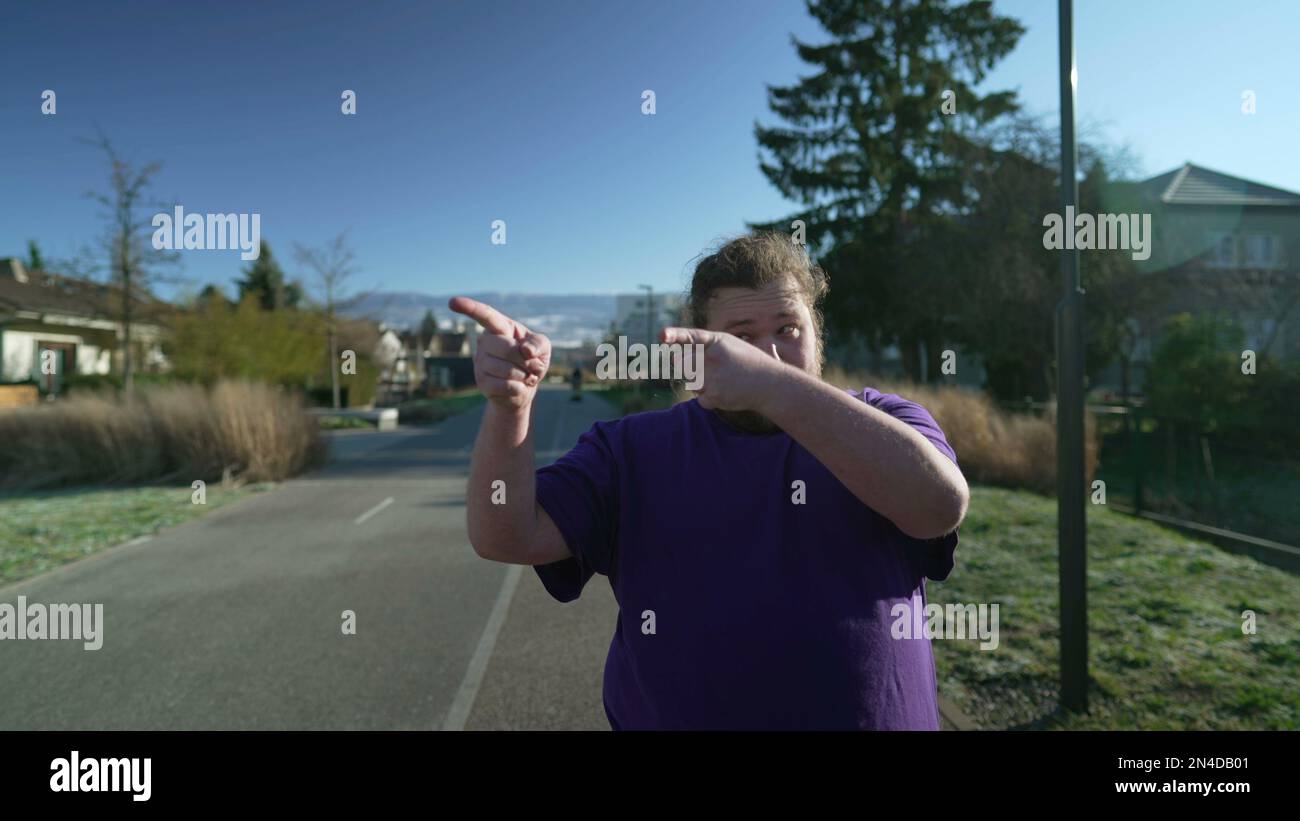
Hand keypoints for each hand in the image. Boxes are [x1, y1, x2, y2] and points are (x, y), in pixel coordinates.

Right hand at [449, 296, 550, 411]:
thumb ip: (538, 343)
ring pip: (506, 369)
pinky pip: (504, 385)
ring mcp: (480, 362)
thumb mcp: (543, 347)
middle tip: (532, 366)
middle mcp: (486, 342)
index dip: (470, 308)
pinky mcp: (481, 382)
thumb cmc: (532, 361)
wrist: (523, 388)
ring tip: (524, 375)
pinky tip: (517, 386)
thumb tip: (524, 350)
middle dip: (525, 359)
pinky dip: (518, 388)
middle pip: (505, 348)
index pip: (486, 315)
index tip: (453, 302)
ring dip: (524, 375)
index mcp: (500, 327)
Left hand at [660, 326, 784, 411]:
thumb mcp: (728, 346)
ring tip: (722, 380)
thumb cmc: (747, 362)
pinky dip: (709, 398)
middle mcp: (715, 357)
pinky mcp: (716, 394)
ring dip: (701, 384)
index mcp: (718, 341)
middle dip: (688, 368)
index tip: (662, 336)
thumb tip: (673, 357)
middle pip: (683, 363)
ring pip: (691, 382)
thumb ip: (703, 348)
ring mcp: (715, 377)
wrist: (770, 384)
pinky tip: (726, 391)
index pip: (692, 336)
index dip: (675, 335)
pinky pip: (700, 397)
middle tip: (709, 369)